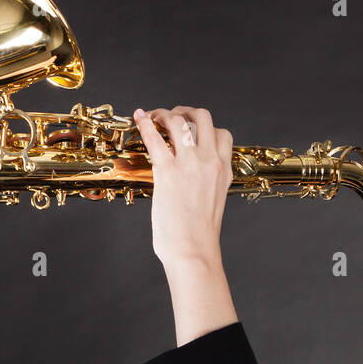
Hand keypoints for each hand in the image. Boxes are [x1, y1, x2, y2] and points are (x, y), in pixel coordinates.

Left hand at [131, 105, 233, 266]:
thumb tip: (187, 182)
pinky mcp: (168, 171)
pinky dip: (144, 123)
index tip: (191, 129)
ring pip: (179, 120)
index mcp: (224, 171)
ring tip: (152, 117)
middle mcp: (211, 162)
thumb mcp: (212, 204)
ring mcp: (190, 164)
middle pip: (203, 117)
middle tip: (171, 116)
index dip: (205, 128)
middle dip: (185, 111)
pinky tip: (138, 119)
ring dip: (163, 114)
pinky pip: (154, 137)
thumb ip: (206, 186)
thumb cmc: (199, 238)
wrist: (194, 252)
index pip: (223, 135)